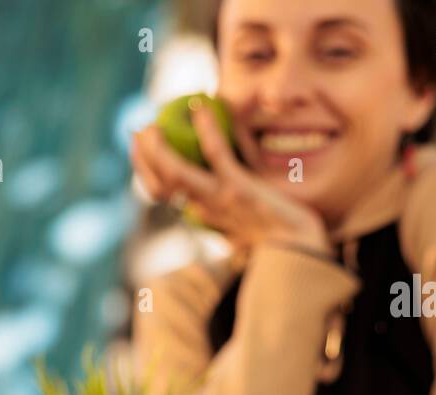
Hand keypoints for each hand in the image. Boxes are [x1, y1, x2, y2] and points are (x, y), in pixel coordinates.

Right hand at [130, 99, 328, 255]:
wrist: (297, 246)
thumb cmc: (275, 230)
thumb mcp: (243, 214)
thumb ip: (225, 200)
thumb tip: (215, 179)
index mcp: (200, 213)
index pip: (160, 192)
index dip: (144, 168)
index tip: (140, 146)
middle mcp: (203, 208)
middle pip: (158, 184)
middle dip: (142, 157)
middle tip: (138, 130)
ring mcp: (219, 198)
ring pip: (176, 173)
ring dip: (158, 148)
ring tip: (152, 124)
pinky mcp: (239, 188)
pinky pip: (217, 154)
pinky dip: (206, 129)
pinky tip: (200, 108)